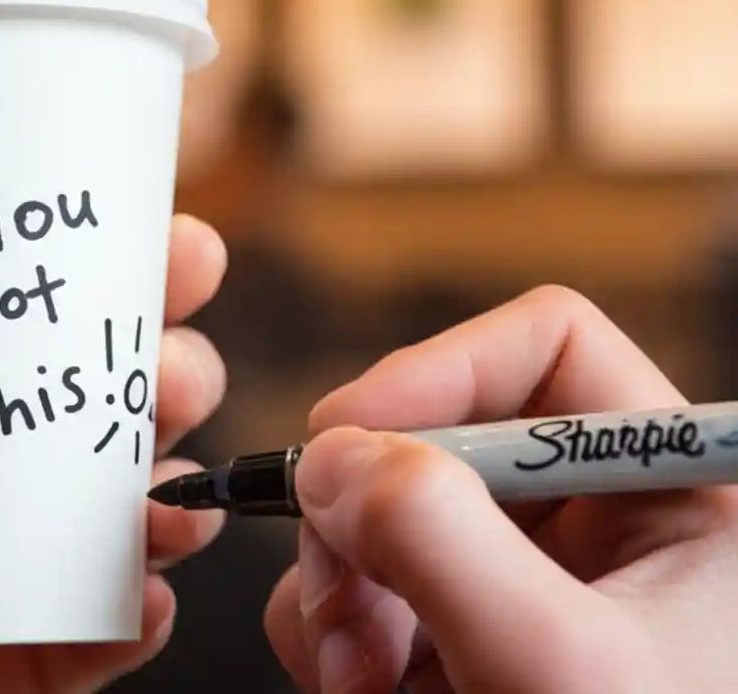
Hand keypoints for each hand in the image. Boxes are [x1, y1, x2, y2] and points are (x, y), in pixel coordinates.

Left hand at [0, 214, 228, 693]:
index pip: (34, 333)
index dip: (117, 280)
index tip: (163, 240)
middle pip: (113, 414)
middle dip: (174, 374)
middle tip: (171, 365)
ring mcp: (13, 578)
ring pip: (132, 520)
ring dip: (176, 494)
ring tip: (169, 489)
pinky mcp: (21, 667)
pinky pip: (99, 643)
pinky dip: (136, 621)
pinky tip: (142, 598)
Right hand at [266, 285, 737, 692]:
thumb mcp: (552, 669)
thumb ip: (441, 541)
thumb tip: (331, 456)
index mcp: (673, 489)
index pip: (544, 347)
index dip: (436, 371)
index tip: (349, 442)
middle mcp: (595, 520)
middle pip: (434, 435)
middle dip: (367, 521)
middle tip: (345, 608)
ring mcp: (519, 580)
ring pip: (379, 518)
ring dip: (340, 595)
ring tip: (361, 681)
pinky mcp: (460, 634)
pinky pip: (362, 592)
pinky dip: (337, 639)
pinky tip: (365, 693)